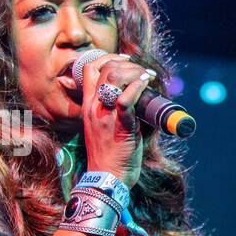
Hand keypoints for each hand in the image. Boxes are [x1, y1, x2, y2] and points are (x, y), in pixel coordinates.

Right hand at [80, 52, 156, 187]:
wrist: (108, 178)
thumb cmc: (110, 155)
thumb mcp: (104, 127)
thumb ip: (114, 111)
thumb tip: (137, 98)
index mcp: (88, 105)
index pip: (88, 69)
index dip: (107, 58)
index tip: (125, 59)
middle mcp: (93, 107)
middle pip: (103, 69)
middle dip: (126, 63)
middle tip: (142, 70)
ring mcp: (105, 116)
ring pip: (113, 79)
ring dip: (134, 71)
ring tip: (147, 76)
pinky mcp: (120, 126)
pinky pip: (127, 100)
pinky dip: (138, 86)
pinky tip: (147, 82)